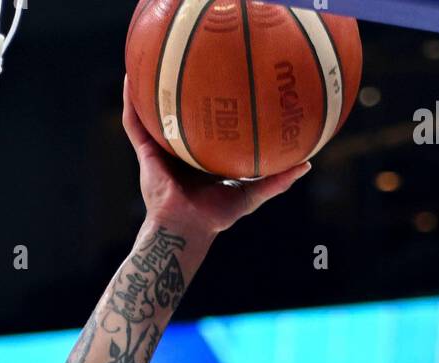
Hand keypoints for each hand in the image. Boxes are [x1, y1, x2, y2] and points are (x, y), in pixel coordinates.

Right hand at [122, 76, 310, 238]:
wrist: (187, 228)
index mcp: (200, 158)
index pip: (205, 126)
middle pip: (179, 113)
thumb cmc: (216, 216)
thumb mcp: (251, 194)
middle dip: (181, 89)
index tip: (224, 82)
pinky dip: (131, 101)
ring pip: (153, 112)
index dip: (212, 104)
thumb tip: (307, 165)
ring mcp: (160, 150)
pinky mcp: (145, 152)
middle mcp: (179, 150)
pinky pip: (135, 123)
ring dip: (149, 86)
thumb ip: (277, 180)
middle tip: (192, 61)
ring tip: (152, 58)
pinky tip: (131, 77)